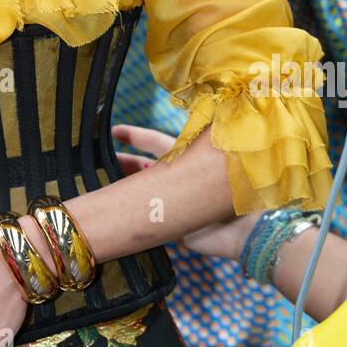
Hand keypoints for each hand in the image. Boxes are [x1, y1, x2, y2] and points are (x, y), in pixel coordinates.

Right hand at [111, 122, 258, 262]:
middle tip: (99, 159)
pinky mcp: (175, 229)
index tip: (115, 132)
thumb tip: (196, 112)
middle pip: (144, 167)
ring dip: (124, 186)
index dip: (137, 137)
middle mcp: (181, 181)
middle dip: (123, 162)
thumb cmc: (238, 192)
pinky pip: (148, 219)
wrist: (247, 233)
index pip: (157, 143)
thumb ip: (203, 142)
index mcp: (191, 160)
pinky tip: (114, 212)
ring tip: (101, 184)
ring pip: (142, 192)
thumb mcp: (218, 160)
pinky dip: (132, 215)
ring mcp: (176, 205)